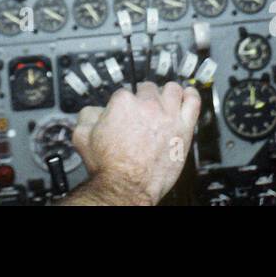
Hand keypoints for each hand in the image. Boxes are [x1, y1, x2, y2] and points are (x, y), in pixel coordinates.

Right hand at [61, 81, 200, 205]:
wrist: (126, 187)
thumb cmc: (109, 167)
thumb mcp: (82, 137)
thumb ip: (87, 116)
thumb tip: (95, 111)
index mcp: (123, 102)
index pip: (125, 92)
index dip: (124, 105)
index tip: (125, 113)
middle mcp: (147, 105)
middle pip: (149, 89)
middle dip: (144, 98)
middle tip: (143, 112)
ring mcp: (168, 115)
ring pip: (172, 90)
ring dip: (167, 94)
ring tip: (165, 102)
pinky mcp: (184, 128)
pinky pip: (193, 102)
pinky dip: (191, 96)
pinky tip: (187, 97)